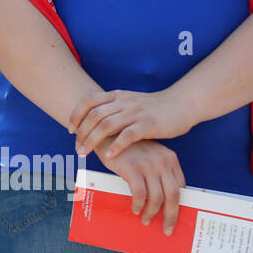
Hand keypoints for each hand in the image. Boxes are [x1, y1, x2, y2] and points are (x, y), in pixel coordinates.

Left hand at [69, 90, 190, 159]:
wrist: (182, 104)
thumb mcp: (130, 103)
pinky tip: (108, 156)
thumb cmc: (155, 107)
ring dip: (92, 140)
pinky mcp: (149, 124)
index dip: (76, 114)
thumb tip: (94, 122)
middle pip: (94, 115)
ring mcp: (136, 112)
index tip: (69, 128)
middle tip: (76, 147)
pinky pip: (128, 135)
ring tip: (84, 153)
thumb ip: (114, 110)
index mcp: (118, 96)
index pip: (89, 100)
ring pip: (107, 125)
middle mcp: (124, 102)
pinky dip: (116, 145)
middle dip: (81, 132)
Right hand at [100, 139, 185, 235]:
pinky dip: (139, 205)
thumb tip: (161, 198)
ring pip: (157, 197)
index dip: (179, 204)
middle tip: (167, 229)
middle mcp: (162, 161)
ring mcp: (147, 165)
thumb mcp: (149, 156)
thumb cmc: (127, 148)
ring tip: (146, 220)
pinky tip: (135, 209)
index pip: (181, 187)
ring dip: (152, 213)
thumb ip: (157, 171)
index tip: (174, 215)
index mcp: (170, 158)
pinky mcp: (132, 168)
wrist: (107, 132)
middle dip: (171, 215)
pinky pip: (140, 193)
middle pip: (173, 195)